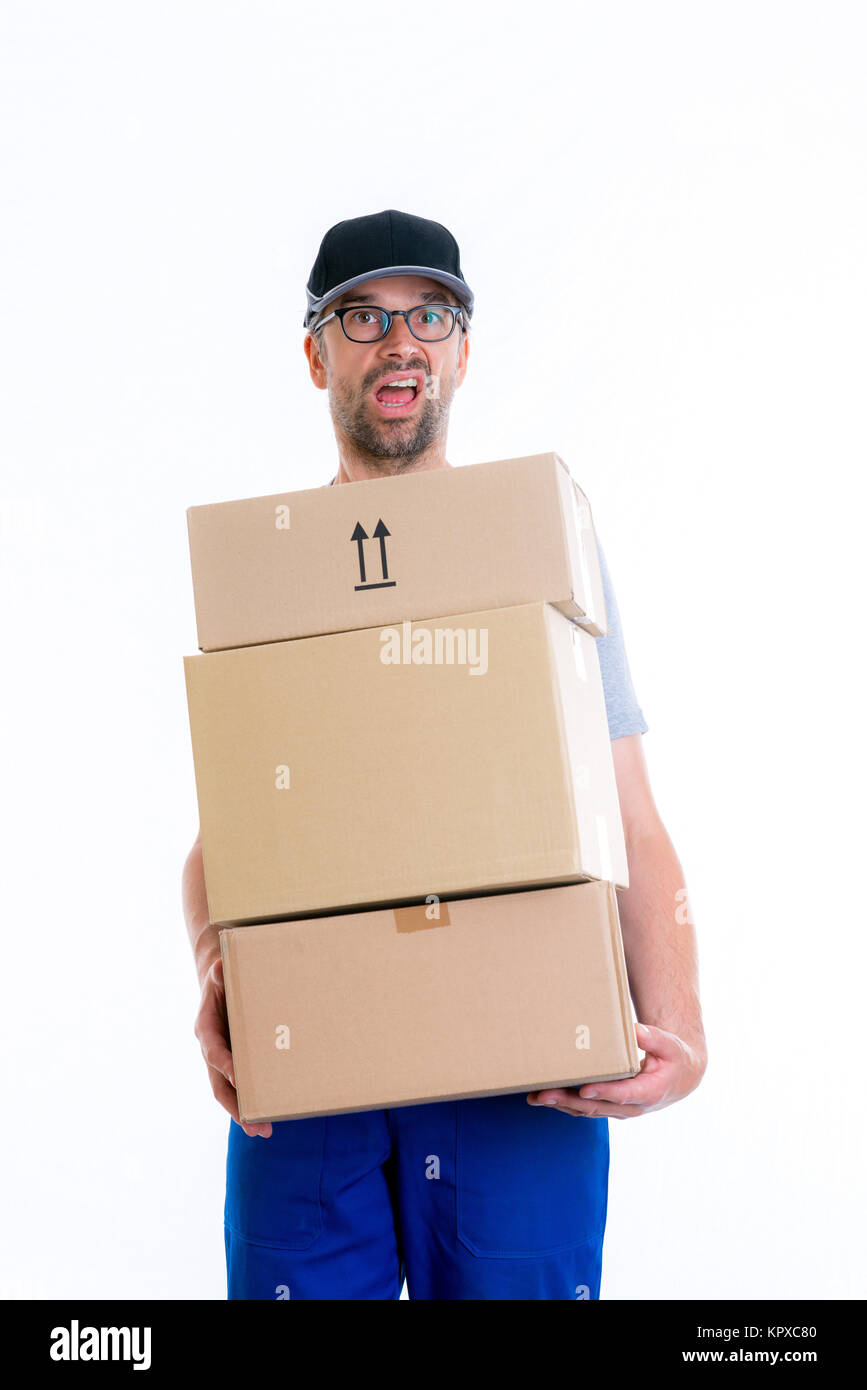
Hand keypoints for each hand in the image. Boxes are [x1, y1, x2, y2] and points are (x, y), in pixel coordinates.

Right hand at [194, 956, 271, 1138]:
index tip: (237, 1078)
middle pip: (219, 1084)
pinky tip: (269, 1117)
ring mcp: (224, 1060)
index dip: (224, 1064)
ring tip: (263, 1131)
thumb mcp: (220, 971)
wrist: (220, 984)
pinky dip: (252, 1102)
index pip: (213, 1051)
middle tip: (253, 1125)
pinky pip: (242, 1086)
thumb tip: (221, 967)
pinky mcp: (237, 1063)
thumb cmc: (223, 978)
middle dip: (235, 1106)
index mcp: (206, 1028)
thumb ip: (220, 972)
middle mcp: (212, 1049)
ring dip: (244, 1113)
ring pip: (230, 1092)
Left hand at [526, 1022, 706, 1118]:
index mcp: (648, 1092)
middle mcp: (631, 1107)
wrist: (679, 1078)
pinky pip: (584, 1108)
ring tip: (536, 1096)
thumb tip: (636, 1030)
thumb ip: (654, 1038)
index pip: (623, 1095)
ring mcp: (618, 1109)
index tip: (584, 1089)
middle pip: (597, 1106)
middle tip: (545, 1094)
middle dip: (569, 1100)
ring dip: (561, 1104)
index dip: (604, 1093)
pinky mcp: (608, 1106)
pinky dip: (564, 1104)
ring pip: (587, 1110)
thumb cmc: (673, 1057)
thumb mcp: (670, 1046)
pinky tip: (543, 1097)